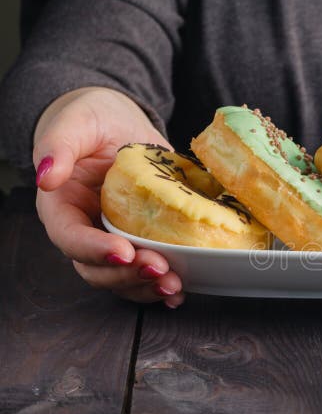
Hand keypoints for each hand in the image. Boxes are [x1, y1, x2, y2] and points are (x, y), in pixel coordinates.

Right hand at [34, 87, 184, 307]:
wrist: (119, 123)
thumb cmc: (91, 120)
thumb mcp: (75, 122)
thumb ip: (59, 146)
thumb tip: (47, 176)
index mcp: (62, 207)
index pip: (70, 237)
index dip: (95, 250)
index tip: (124, 251)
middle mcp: (86, 230)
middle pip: (96, 269)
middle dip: (127, 276)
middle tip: (161, 270)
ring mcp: (115, 240)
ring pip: (122, 279)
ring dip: (147, 288)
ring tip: (175, 285)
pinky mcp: (143, 241)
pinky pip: (147, 272)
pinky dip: (163, 287)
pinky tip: (182, 293)